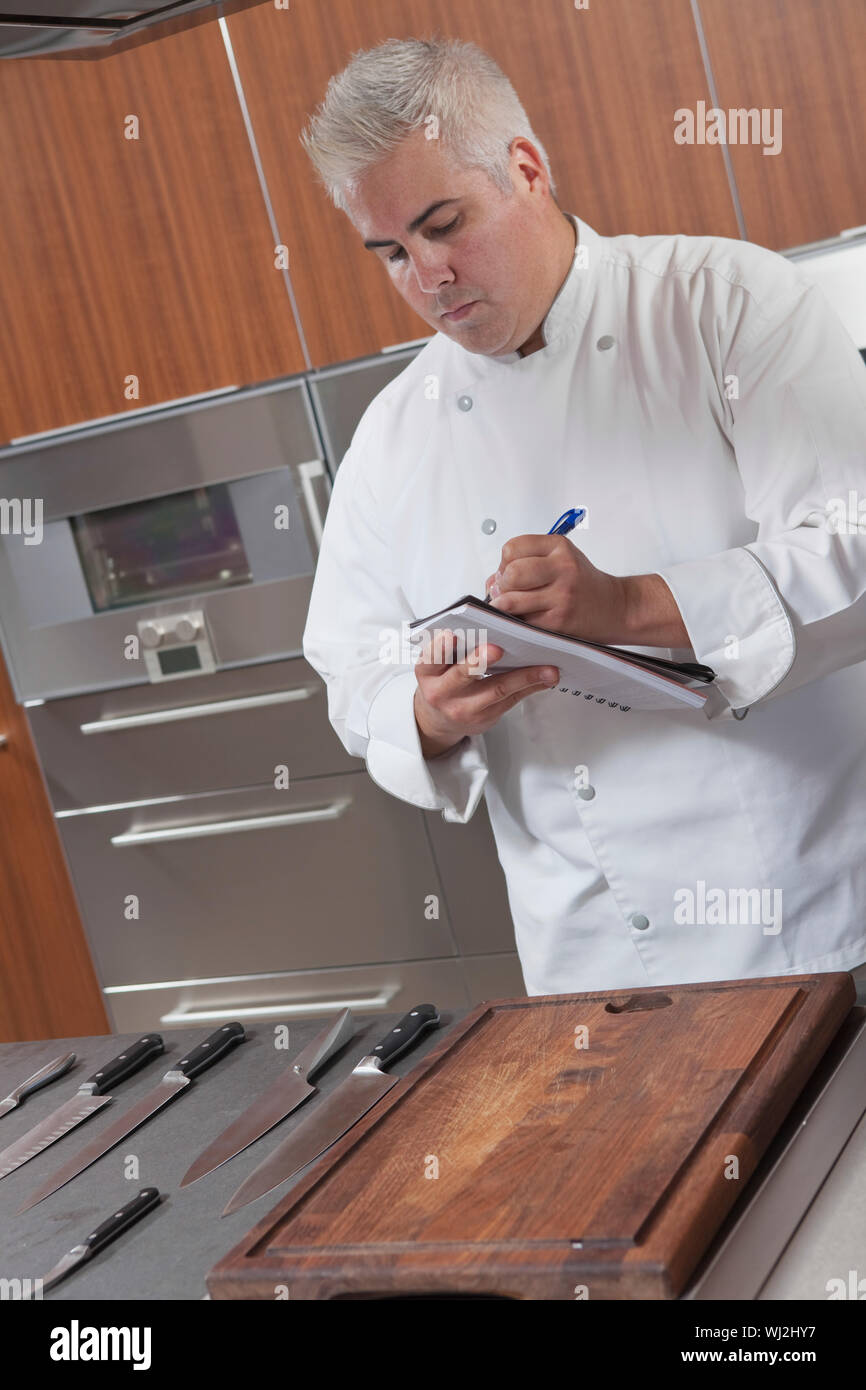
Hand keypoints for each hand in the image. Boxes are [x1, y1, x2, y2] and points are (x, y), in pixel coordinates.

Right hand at [413, 631, 558, 757]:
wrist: (439, 719)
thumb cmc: (442, 681)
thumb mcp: (436, 665)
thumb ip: (452, 648)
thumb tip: (488, 622)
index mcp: (427, 672)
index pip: (431, 659)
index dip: (440, 647)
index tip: (451, 635)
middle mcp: (442, 692)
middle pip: (463, 676)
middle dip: (480, 661)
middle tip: (497, 649)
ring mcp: (464, 709)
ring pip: (496, 690)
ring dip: (524, 677)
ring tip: (547, 669)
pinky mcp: (485, 718)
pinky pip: (511, 700)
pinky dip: (531, 686)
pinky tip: (546, 678)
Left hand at [485, 533, 627, 643]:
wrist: (616, 607)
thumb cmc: (583, 584)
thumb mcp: (560, 559)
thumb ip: (526, 563)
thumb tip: (491, 582)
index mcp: (559, 547)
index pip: (512, 548)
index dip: (504, 562)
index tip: (510, 571)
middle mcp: (562, 568)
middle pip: (511, 573)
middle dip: (502, 585)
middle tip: (508, 591)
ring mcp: (561, 595)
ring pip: (511, 600)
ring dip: (503, 606)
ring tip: (511, 606)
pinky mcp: (559, 621)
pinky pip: (522, 621)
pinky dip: (515, 621)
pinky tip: (524, 618)